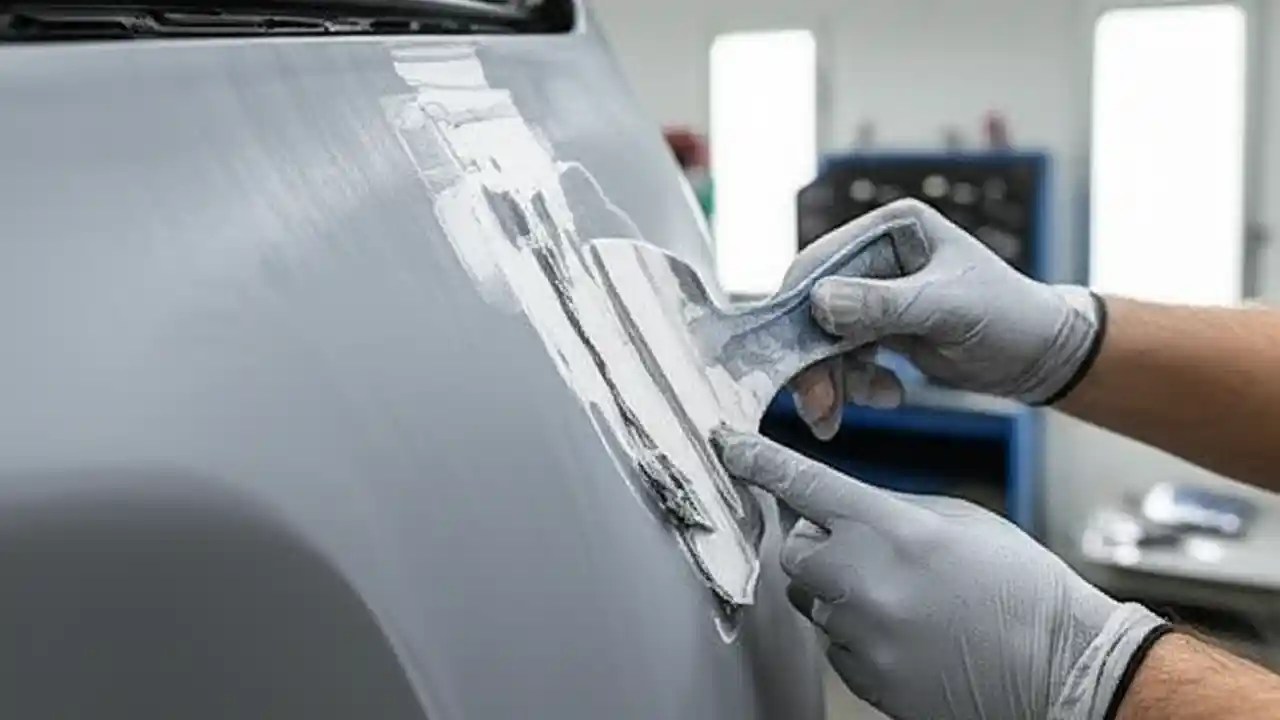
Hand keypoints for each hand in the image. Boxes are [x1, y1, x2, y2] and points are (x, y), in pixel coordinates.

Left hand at [713, 429, 1168, 719]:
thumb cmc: (1020, 588)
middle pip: (794, 552)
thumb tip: (842, 511)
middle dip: (818, 546)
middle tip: (866, 552)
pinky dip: (858, 634)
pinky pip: (835, 644)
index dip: (758, 461)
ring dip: (841, 593)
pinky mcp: (864, 679)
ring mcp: (860, 636)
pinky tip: (909, 633)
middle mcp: (864, 582)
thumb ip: (891, 510)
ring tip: (905, 599)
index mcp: (891, 529)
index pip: (803, 484)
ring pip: (814, 601)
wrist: (1062, 670)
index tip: (726, 445)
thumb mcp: (961, 521)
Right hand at [787, 199, 1103, 438]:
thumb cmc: (1009, 318)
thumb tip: (818, 303)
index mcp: (891, 227)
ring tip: (843, 418)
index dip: (798, 311)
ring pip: (825, 337)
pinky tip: (888, 397)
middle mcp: (877, 253)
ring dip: (832, 380)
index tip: (792, 360)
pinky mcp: (880, 325)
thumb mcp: (947, 310)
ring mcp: (876, 290)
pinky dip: (854, 384)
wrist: (1043, 357)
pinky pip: (844, 356)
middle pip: (814, 305)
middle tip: (818, 409)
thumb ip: (882, 305)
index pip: (820, 264)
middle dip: (814, 361)